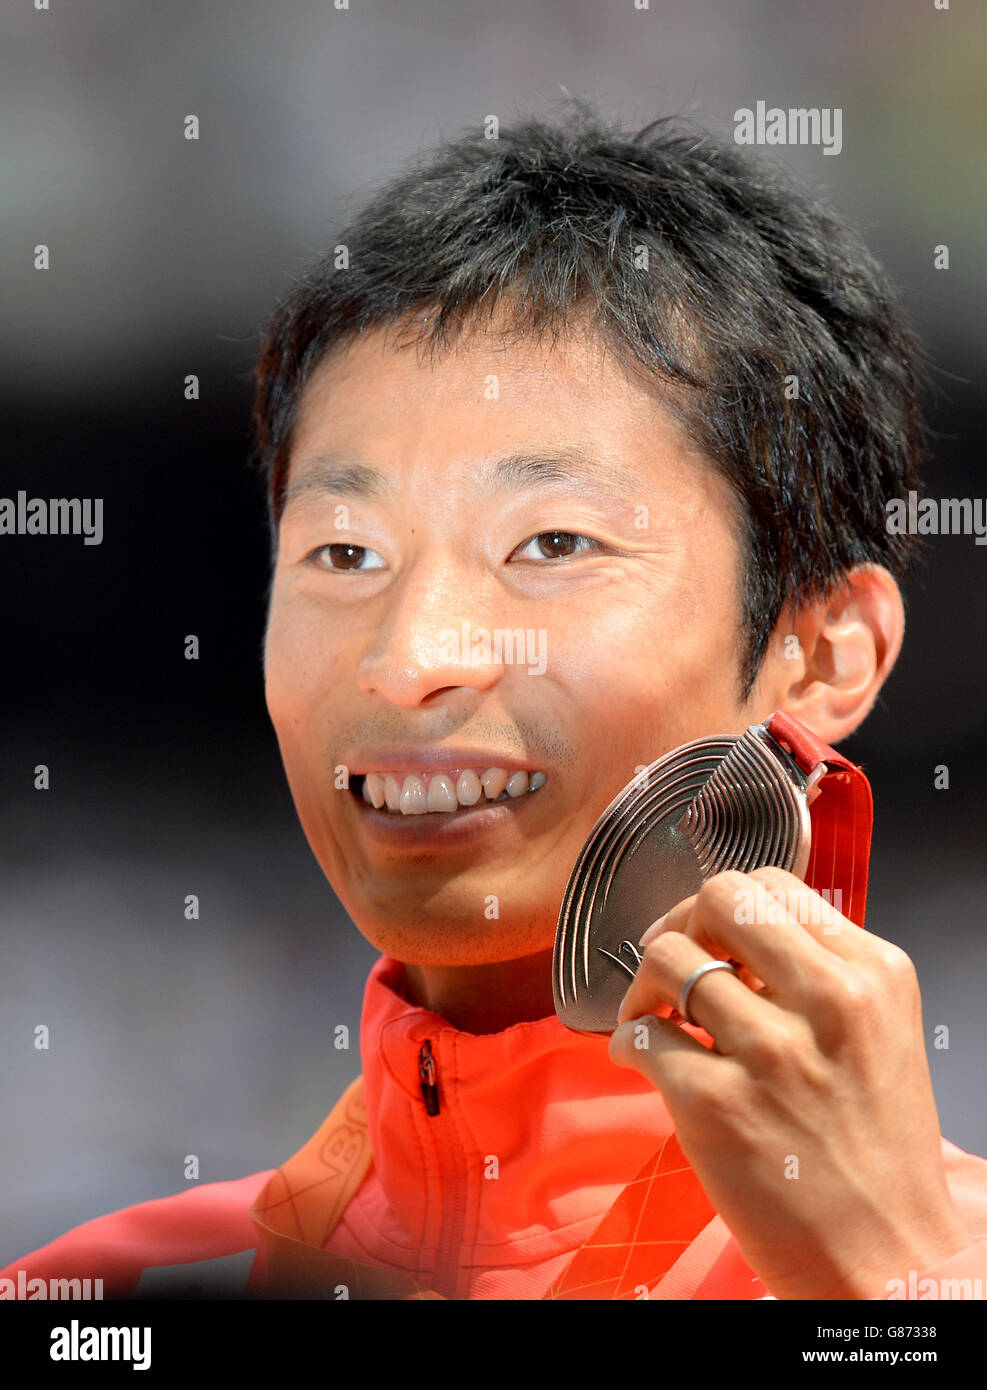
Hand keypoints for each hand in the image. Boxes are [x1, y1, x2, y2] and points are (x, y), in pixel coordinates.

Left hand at [608, 865, 970, 1299]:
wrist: (890, 1257)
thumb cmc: (874, 1146)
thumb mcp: (877, 1032)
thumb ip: (815, 972)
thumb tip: (727, 937)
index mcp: (871, 974)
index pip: (772, 883)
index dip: (723, 906)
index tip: (709, 939)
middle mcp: (828, 1002)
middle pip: (718, 897)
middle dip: (681, 923)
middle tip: (672, 969)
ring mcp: (771, 1053)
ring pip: (668, 957)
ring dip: (644, 986)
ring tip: (653, 1019)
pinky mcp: (717, 1106)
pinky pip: (640, 1035)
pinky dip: (627, 1042)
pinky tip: (642, 1062)